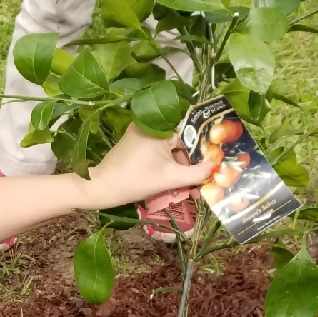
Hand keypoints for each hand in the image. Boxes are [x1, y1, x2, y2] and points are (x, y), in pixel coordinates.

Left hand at [82, 125, 216, 211]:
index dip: (198, 156)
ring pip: (168, 152)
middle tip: (194, 187)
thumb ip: (196, 173)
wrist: (102, 188)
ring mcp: (140, 134)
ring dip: (176, 170)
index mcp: (159, 128)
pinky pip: (157, 153)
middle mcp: (149, 125)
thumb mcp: (170, 178)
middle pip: (179, 145)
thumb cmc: (136, 181)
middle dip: (187, 167)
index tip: (206, 172)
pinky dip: (164, 167)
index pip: (189, 138)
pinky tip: (169, 184)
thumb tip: (215, 166)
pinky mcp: (134, 144)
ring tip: (182, 190)